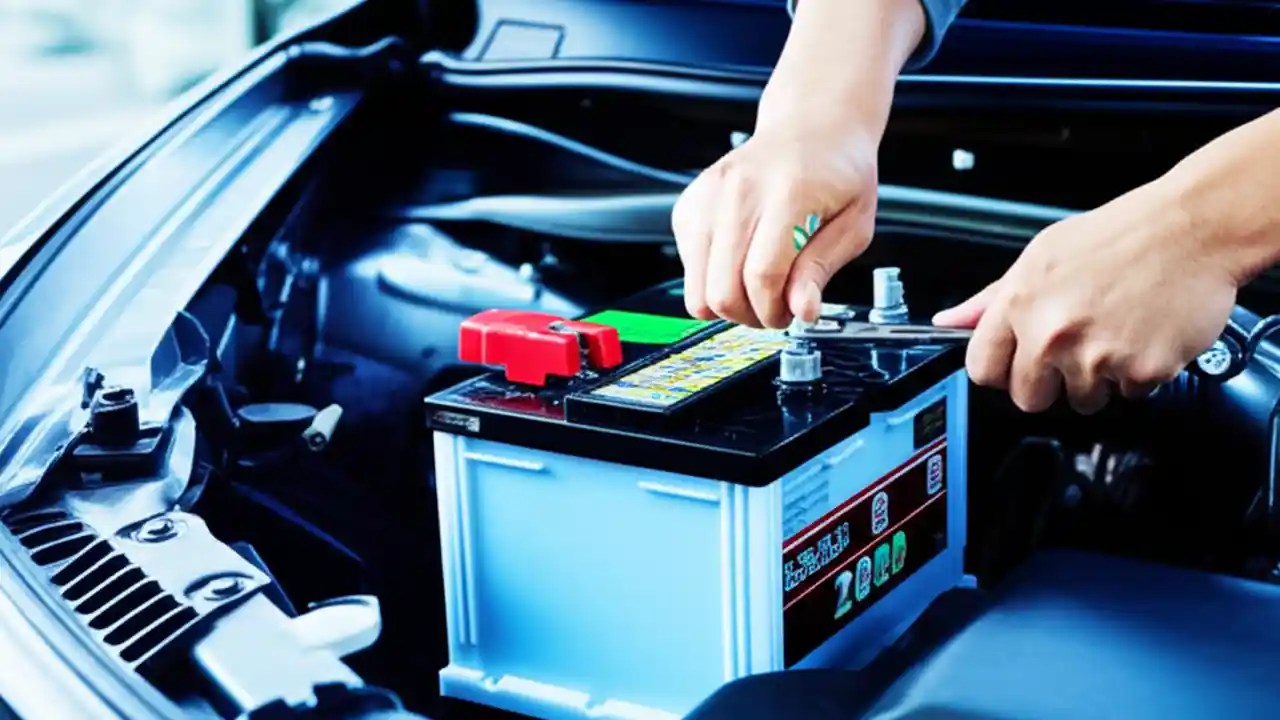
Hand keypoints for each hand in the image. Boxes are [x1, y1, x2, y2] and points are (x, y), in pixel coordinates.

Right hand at [669, 0, 925, 328]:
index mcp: (788, 193)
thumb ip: (822, 269)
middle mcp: (739, 191)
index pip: (763, 275)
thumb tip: (802, 311)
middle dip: (749, 314)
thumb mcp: (854, 224)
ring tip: (757, 287)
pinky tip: (740, 261)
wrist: (810, 127)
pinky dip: (712, 278)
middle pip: (722, 289)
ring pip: (697, 288)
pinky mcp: (689, 205)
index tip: (789, 314)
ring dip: (728, 302)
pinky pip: (689, 269)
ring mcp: (707, 197)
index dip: (774, 310)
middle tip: (774, 305)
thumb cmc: (837, 173)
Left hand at [934, 182, 1237, 413]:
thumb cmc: (1119, 236)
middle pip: (1028, 397)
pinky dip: (1138, 374)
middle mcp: (1051, 334)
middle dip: (1049, 381)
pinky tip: (1142, 335)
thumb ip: (990, 299)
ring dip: (1097, 378)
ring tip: (1114, 331)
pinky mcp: (1140, 371)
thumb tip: (949, 322)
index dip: (1001, 370)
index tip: (1017, 364)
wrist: (1192, 227)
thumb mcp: (1040, 255)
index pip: (982, 369)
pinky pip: (1129, 395)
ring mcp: (1095, 356)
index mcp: (1020, 304)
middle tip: (1076, 345)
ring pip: (1081, 401)